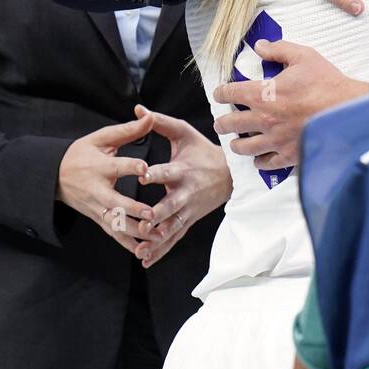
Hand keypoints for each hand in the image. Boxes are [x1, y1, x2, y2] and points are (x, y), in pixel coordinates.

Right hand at [57, 113, 155, 255]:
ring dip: (135, 232)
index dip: (131, 167)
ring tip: (156, 236)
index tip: (146, 168)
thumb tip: (151, 116)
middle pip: (115, 203)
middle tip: (153, 214)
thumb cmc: (82, 154)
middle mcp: (97, 191)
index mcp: (99, 168)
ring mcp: (96, 208)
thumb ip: (128, 130)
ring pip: (115, 224)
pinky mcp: (97, 219)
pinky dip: (127, 244)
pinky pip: (113, 235)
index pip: (117, 167)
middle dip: (134, 210)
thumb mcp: (101, 139)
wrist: (54, 176)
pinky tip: (144, 252)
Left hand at [130, 105, 232, 267]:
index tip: (142, 175)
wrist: (230, 174)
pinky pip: (173, 238)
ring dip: (156, 238)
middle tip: (141, 220)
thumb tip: (138, 109)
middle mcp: (186, 193)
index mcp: (183, 170)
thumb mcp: (183, 132)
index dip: (156, 173)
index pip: (168, 171)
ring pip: (171, 227)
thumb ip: (159, 122)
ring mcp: (188, 210)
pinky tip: (145, 259)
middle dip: (156, 214)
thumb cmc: (202, 151)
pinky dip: (160, 250)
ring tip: (140, 246)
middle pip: (170, 206)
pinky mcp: (188, 222)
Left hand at [213, 40, 367, 169]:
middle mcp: (263, 119)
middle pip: (230, 125)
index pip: (230, 94)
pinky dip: (259, 161)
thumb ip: (278, 49)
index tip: (219, 94)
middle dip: (222, 122)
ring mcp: (275, 140)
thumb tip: (259, 46)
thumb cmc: (327, 83)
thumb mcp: (303, 56)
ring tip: (236, 142)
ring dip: (236, 144)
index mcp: (263, 94)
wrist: (349, 110)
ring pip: (243, 147)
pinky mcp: (289, 155)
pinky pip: (266, 163)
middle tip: (221, 122)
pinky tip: (259, 158)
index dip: (221, 93)